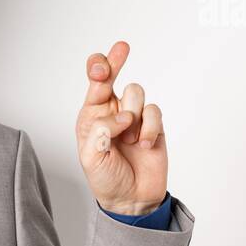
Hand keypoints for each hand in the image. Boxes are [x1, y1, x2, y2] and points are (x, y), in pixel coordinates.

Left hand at [75, 40, 167, 215]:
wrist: (131, 198)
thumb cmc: (105, 178)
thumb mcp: (91, 157)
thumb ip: (101, 132)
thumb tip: (122, 116)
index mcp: (92, 115)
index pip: (94, 84)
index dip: (98, 69)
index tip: (101, 65)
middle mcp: (112, 111)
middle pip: (115, 76)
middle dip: (116, 61)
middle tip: (122, 47)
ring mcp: (134, 116)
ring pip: (136, 92)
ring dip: (132, 114)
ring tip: (128, 138)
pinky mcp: (154, 125)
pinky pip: (154, 112)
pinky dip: (149, 129)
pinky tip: (143, 145)